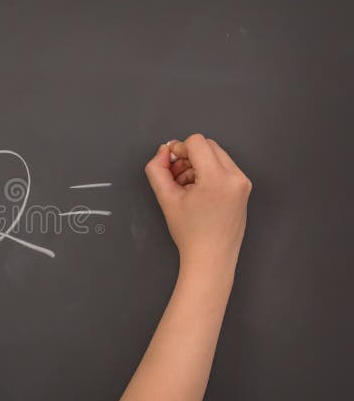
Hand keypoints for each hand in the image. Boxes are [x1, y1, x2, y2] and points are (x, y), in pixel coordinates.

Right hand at [144, 134, 252, 262]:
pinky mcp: (244, 188)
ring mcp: (243, 183)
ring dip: (198, 164)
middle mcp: (236, 177)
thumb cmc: (190, 233)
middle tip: (177, 178)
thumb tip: (162, 151)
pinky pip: (224, 167)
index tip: (171, 166)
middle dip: (189, 156)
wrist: (211, 258)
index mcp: (218, 178)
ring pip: (216, 155)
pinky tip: (199, 192)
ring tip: (187, 188)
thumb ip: (156, 169)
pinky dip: (209, 172)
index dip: (179, 149)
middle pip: (208, 145)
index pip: (197, 142)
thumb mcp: (166, 198)